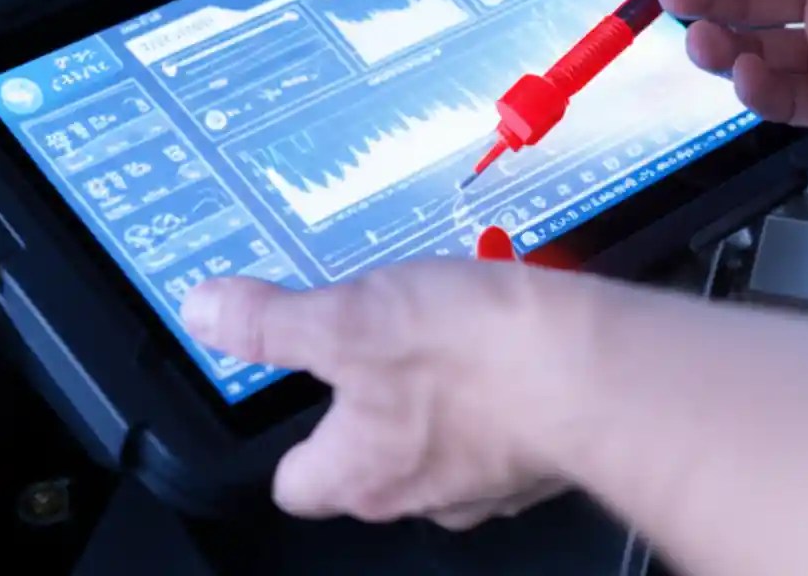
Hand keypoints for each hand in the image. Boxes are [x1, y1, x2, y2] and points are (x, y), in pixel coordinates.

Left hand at [180, 260, 602, 529]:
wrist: (600, 371)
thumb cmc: (475, 355)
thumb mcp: (348, 316)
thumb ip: (274, 322)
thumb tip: (207, 312)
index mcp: (360, 472)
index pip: (296, 485)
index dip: (289, 440)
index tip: (291, 394)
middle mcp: (420, 494)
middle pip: (370, 465)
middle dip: (369, 409)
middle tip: (374, 343)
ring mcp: (487, 482)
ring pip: (440, 445)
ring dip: (438, 399)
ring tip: (446, 331)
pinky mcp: (542, 459)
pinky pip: (502, 429)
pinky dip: (496, 394)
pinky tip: (505, 342)